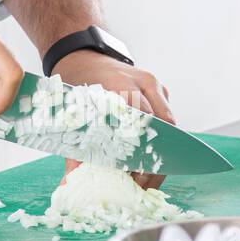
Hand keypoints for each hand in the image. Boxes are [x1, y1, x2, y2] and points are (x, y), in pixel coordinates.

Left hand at [53, 49, 174, 189]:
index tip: (134, 176)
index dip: (142, 151)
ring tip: (143, 176)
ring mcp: (154, 85)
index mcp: (120, 84)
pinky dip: (158, 140)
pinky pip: (166, 119)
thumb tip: (70, 181)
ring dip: (159, 151)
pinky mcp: (160, 91)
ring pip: (169, 124)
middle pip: (163, 125)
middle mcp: (143, 82)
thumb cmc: (77, 83)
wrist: (84, 57)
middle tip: (140, 183)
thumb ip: (74, 149)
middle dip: (155, 158)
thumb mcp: (72, 112)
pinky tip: (144, 158)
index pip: (142, 120)